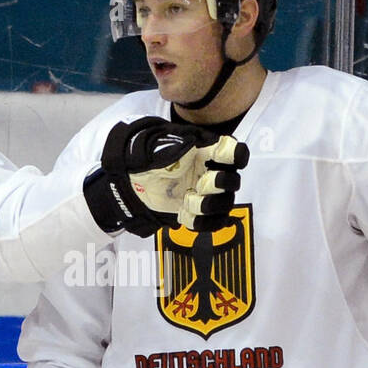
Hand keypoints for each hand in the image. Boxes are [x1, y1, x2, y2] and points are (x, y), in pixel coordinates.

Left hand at [85, 116, 248, 236]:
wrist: (132, 183)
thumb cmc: (145, 159)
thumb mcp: (155, 145)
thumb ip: (173, 144)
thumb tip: (189, 145)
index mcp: (207, 153)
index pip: (235, 153)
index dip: (236, 156)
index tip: (220, 158)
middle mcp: (212, 173)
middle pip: (233, 182)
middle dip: (220, 184)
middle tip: (200, 184)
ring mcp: (206, 195)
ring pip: (225, 205)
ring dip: (208, 206)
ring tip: (187, 202)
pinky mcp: (198, 214)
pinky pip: (213, 224)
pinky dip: (201, 222)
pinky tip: (183, 214)